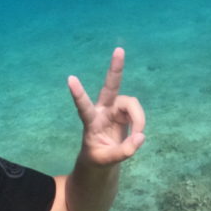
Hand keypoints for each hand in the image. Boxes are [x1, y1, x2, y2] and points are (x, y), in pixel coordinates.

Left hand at [68, 47, 145, 165]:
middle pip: (110, 87)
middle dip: (116, 69)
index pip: (83, 107)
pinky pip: (137, 113)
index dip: (78, 94)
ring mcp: (114, 109)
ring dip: (138, 118)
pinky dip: (140, 123)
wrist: (101, 158)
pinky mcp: (124, 112)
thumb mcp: (106, 161)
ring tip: (138, 136)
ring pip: (131, 104)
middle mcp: (102, 110)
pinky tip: (136, 135)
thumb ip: (123, 151)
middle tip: (119, 50)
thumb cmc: (97, 158)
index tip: (70, 79)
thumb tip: (140, 137)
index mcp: (91, 122)